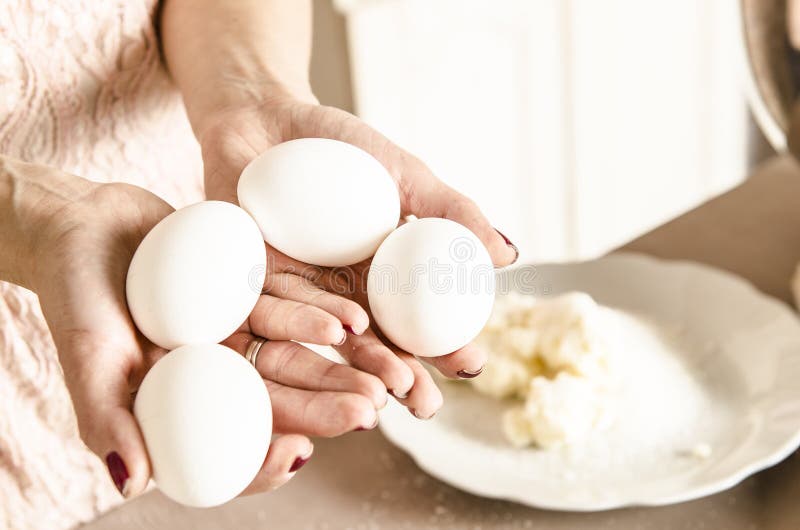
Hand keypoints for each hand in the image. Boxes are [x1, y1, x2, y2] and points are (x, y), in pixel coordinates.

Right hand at [28, 175, 381, 496]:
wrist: (84, 225)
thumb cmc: (74, 294)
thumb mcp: (88, 355)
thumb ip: (106, 419)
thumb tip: (133, 484)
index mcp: (184, 401)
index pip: (233, 439)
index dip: (269, 451)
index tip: (304, 452)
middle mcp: (218, 370)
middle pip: (279, 395)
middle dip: (327, 404)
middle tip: (371, 408)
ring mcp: (237, 330)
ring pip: (296, 352)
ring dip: (340, 363)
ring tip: (384, 370)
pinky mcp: (249, 292)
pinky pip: (290, 303)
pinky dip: (321, 312)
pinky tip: (356, 321)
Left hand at [198, 94, 518, 418]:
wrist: (265, 112)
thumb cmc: (339, 141)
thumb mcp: (404, 171)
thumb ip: (452, 211)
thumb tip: (509, 256)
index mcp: (380, 273)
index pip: (417, 321)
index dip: (444, 348)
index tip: (471, 365)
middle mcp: (340, 290)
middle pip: (375, 344)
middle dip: (402, 378)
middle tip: (426, 404)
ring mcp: (297, 288)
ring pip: (330, 338)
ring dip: (359, 367)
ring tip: (388, 391)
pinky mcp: (252, 280)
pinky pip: (279, 306)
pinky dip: (310, 321)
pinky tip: (341, 334)